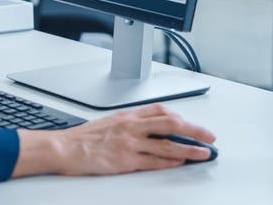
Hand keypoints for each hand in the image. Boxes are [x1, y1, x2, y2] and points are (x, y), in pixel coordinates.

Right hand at [12, 104, 214, 176]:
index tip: (192, 124)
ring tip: (204, 153)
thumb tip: (146, 128)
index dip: (181, 117)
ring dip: (189, 148)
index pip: (160, 111)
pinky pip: (154, 160)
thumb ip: (128, 124)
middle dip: (194, 130)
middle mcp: (131, 126)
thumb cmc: (82, 138)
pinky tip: (181, 162)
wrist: (63, 148)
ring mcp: (130, 143)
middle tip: (209, 136)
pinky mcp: (126, 160)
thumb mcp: (107, 122)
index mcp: (127, 116)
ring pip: (167, 143)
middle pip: (171, 124)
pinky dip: (170, 161)